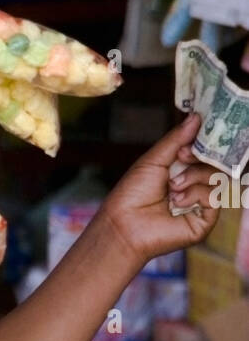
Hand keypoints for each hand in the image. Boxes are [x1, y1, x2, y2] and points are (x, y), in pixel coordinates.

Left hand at [99, 113, 218, 269]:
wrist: (124, 223)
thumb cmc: (132, 193)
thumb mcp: (154, 159)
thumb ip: (176, 139)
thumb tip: (196, 117)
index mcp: (182, 171)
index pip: (204, 152)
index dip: (204, 141)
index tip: (196, 132)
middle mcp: (194, 186)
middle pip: (215, 162)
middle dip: (200, 156)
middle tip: (183, 156)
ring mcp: (200, 204)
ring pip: (217, 177)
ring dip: (193, 177)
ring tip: (173, 186)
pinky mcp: (204, 220)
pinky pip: (214, 197)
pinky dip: (196, 194)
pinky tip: (177, 202)